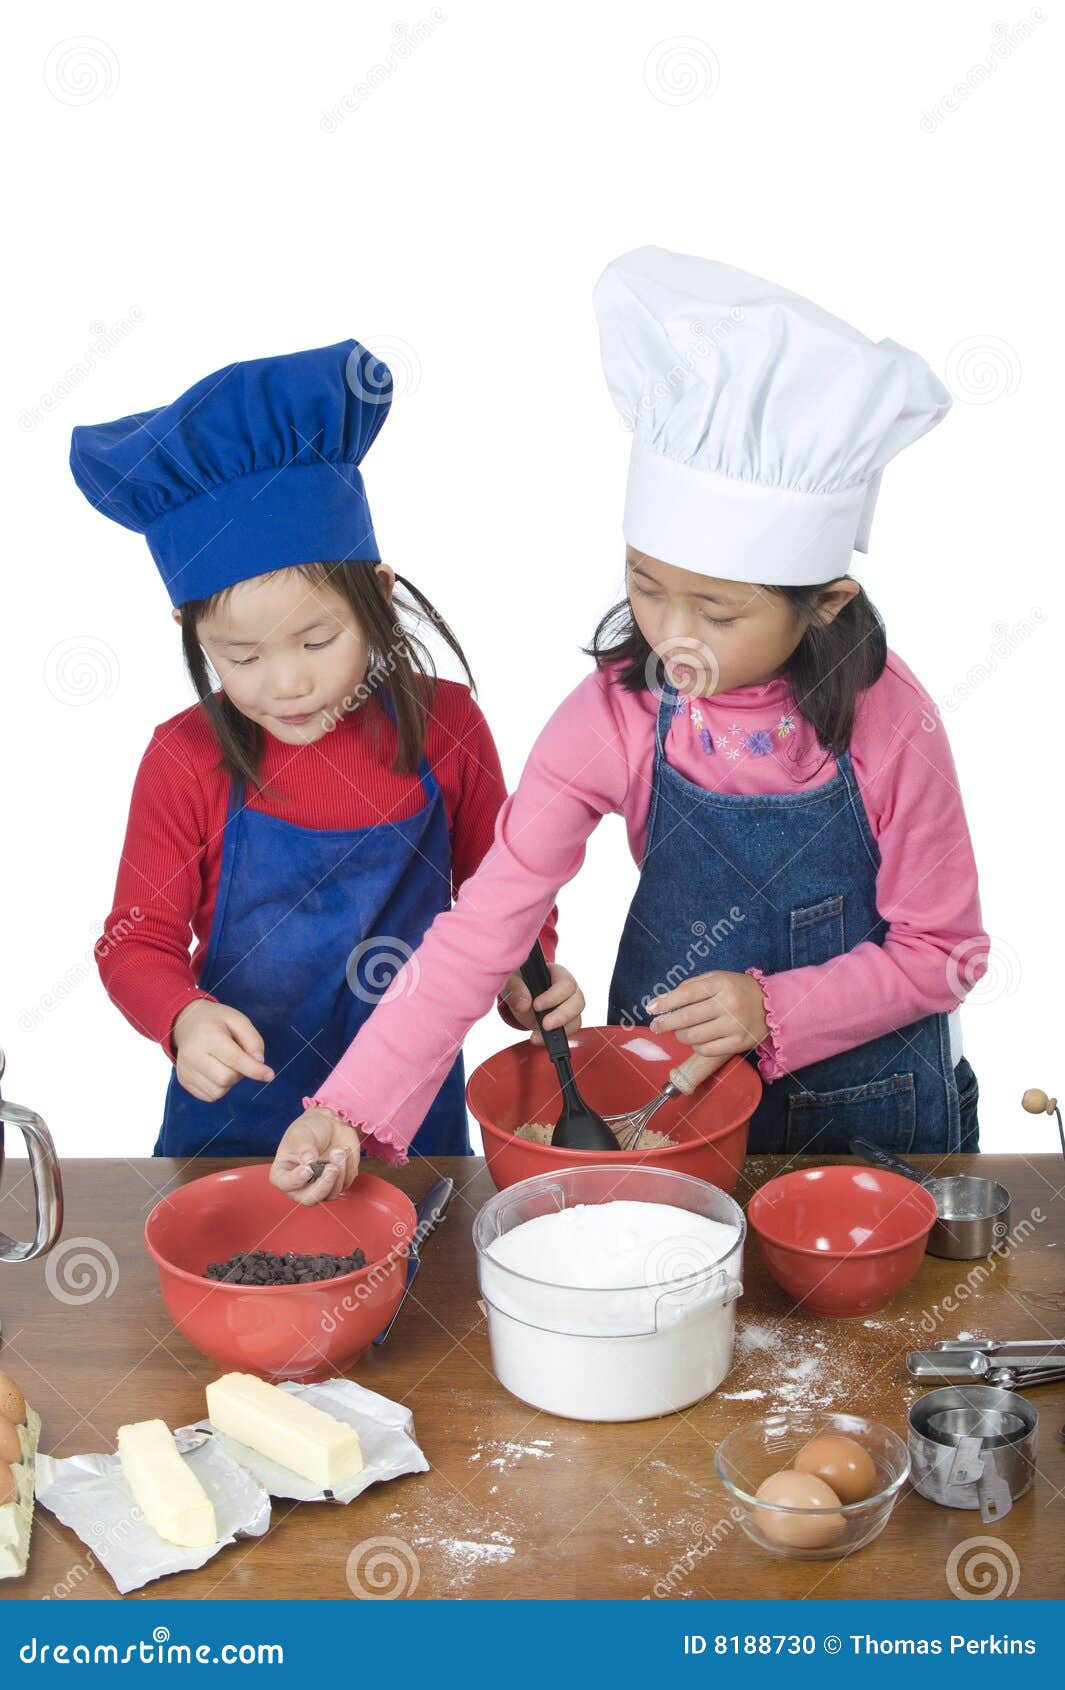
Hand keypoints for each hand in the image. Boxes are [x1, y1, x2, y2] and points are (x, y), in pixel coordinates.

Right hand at [172, 999, 273, 1100]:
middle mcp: (192, 1056)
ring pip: (219, 1091)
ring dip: (230, 1081)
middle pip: (226, 1078)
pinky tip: (215, 1070)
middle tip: (237, 1058)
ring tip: (224, 1063)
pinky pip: (210, 1095)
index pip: (234, 1059)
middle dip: (240, 1073)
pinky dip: (219, 1087)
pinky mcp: (184, 1081)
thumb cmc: (216, 1021)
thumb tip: (259, 1062)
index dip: (254, 1069)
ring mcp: (185, 1071)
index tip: (269, 1075)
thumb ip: (253, 1039)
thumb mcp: (238, 1020)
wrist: (185, 1023)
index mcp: (207, 1037)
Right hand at [270, 1107, 361, 1205]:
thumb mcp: (301, 1134)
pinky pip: (347, 1182)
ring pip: (331, 1193)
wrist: (329, 1123)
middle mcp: (301, 1185)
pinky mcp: (339, 1182)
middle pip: (310, 1199)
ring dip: (339, 1172)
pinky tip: (345, 1150)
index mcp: (283, 1173)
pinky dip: (348, 1167)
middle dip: (323, 1185)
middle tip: (332, 1168)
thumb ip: (303, 1148)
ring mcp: (321, 1186)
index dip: (296, 1180)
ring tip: (339, 1150)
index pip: (286, 1184)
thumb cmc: (309, 1128)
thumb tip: (309, 1161)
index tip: (308, 1169)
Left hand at [501, 963, 584, 1043]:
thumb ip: (516, 988)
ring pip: (576, 1019)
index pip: (566, 983)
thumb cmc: (520, 982)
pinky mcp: (566, 1022)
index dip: (554, 996)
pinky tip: (539, 1038)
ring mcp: (570, 1007)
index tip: (536, 1006)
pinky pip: (569, 1031)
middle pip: (578, 1002)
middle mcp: (568, 990)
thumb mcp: (512, 980)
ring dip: (560, 1030)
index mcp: (558, 974)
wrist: (521, 996)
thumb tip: (524, 1005)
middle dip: (562, 1016)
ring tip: (537, 1036)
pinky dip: (556, 1038)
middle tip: (544, 1025)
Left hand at [647, 971, 768, 1060]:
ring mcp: (734, 1026)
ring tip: (680, 1032)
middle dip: (666, 1023)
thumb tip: (660, 1002)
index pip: (687, 993)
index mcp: (721, 984)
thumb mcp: (716, 979)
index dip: (666, 1002)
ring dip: (681, 1036)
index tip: (651, 1009)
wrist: (771, 1004)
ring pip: (694, 1036)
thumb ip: (690, 987)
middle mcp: (728, 1004)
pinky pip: (707, 1050)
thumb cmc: (737, 990)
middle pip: (687, 1017)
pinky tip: (697, 1040)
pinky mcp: (739, 1043)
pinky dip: (696, 1046)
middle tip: (656, 1026)